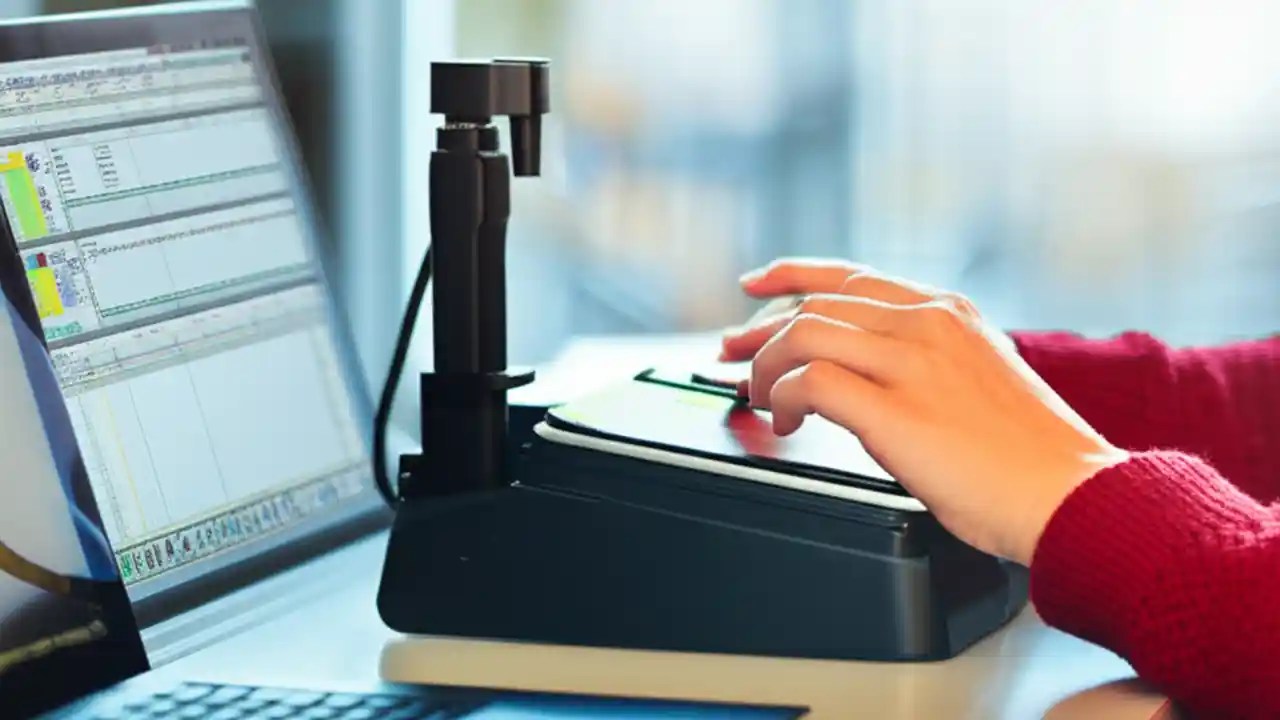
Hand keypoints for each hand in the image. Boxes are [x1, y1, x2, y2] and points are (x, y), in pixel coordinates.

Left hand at [721, 258, 1127, 564]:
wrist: (1072, 495)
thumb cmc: (1030, 457)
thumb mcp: (979, 379)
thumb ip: (924, 363)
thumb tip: (859, 375)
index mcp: (948, 312)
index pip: (850, 276)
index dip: (790, 276)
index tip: (754, 286)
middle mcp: (928, 324)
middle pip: (815, 304)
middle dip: (759, 330)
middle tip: (731, 356)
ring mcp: (912, 362)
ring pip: (803, 333)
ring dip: (765, 367)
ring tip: (760, 399)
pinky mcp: (895, 408)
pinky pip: (809, 380)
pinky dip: (782, 398)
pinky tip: (786, 421)